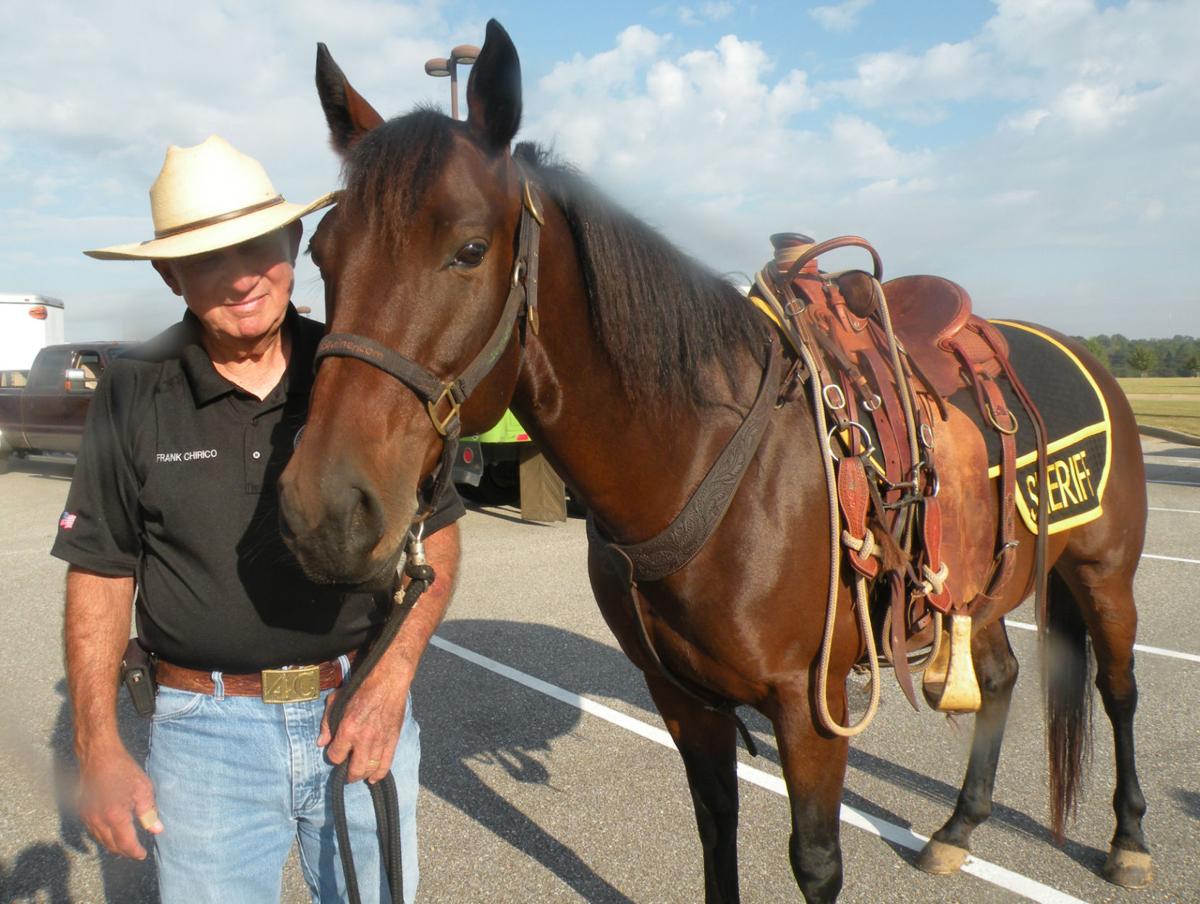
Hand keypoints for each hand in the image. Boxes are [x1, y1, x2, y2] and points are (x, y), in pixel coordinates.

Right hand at [77, 744, 161, 859]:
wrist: (98, 755)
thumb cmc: (123, 769)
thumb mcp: (143, 788)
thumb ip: (149, 812)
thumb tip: (156, 830)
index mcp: (115, 815)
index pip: (125, 843)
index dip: (134, 851)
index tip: (142, 854)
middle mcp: (98, 819)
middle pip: (111, 845)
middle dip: (124, 850)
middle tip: (136, 851)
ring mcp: (87, 816)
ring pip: (100, 839)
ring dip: (113, 845)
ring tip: (126, 845)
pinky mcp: (82, 811)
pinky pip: (93, 831)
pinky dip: (103, 836)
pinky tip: (112, 833)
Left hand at [318, 673, 408, 783]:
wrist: (388, 681)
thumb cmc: (361, 688)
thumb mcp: (336, 700)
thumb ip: (327, 723)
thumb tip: (321, 742)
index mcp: (348, 729)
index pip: (335, 756)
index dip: (333, 756)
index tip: (335, 752)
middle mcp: (364, 739)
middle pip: (354, 770)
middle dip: (348, 775)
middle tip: (346, 774)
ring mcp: (380, 741)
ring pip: (370, 769)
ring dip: (362, 775)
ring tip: (358, 774)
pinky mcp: (392, 740)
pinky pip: (386, 764)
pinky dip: (379, 774)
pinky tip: (373, 778)